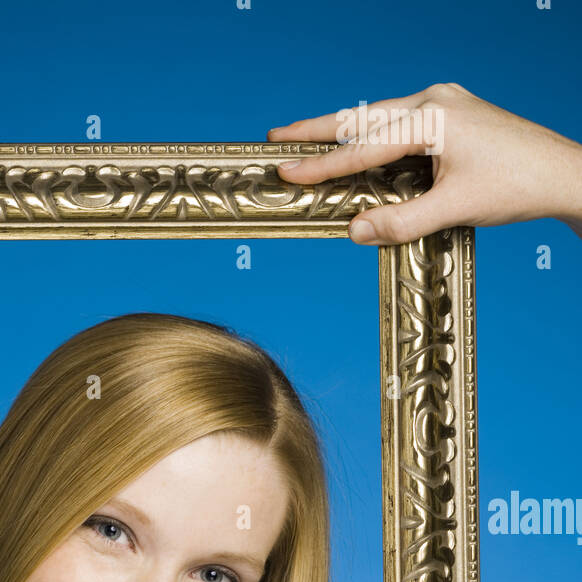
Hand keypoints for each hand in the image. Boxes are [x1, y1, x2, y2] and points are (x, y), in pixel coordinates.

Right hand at [268, 82, 581, 242]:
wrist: (561, 173)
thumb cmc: (515, 186)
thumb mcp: (453, 210)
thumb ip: (401, 223)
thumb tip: (356, 231)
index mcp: (433, 117)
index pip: (365, 147)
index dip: (322, 165)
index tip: (287, 171)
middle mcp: (436, 100)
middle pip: (363, 118)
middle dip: (319, 131)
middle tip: (277, 137)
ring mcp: (445, 103)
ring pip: (380, 119)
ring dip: (344, 134)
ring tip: (307, 142)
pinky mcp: (453, 114)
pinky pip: (401, 124)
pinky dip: (373, 138)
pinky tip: (357, 149)